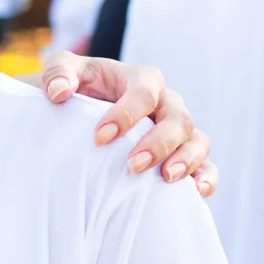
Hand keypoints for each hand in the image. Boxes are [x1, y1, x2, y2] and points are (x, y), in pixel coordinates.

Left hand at [41, 52, 216, 196]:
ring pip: (197, 140)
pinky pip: (205, 165)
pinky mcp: (181, 154)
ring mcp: (177, 129)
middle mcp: (166, 102)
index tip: (99, 138)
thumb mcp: (62, 72)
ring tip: (166, 178)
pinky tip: (196, 192)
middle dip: (158, 142)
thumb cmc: (76, 89)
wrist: (81, 110)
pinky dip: (205, 177)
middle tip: (133, 165)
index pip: (144, 92)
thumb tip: (58, 92)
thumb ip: (58, 72)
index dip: (126, 115)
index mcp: (141, 80)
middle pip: (177, 118)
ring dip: (186, 160)